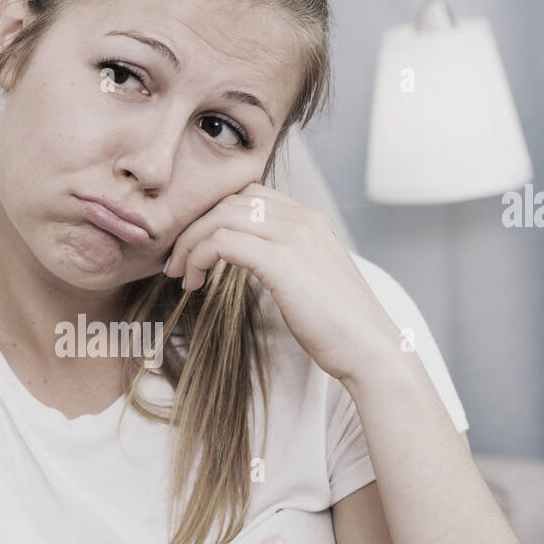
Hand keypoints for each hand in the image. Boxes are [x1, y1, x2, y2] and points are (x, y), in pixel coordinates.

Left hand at [164, 183, 400, 383]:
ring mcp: (293, 235)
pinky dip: (198, 258)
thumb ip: (283, 260)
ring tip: (180, 275)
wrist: (369, 348)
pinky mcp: (281, 261)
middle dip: (193, 228)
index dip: (212, 217)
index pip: (248, 195)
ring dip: (189, 244)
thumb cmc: (337, 325)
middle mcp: (302, 218)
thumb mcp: (308, 280)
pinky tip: (194, 283)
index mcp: (309, 219)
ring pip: (219, 216)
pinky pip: (221, 242)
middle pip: (228, 200)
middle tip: (175, 263)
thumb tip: (247, 262)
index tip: (194, 249)